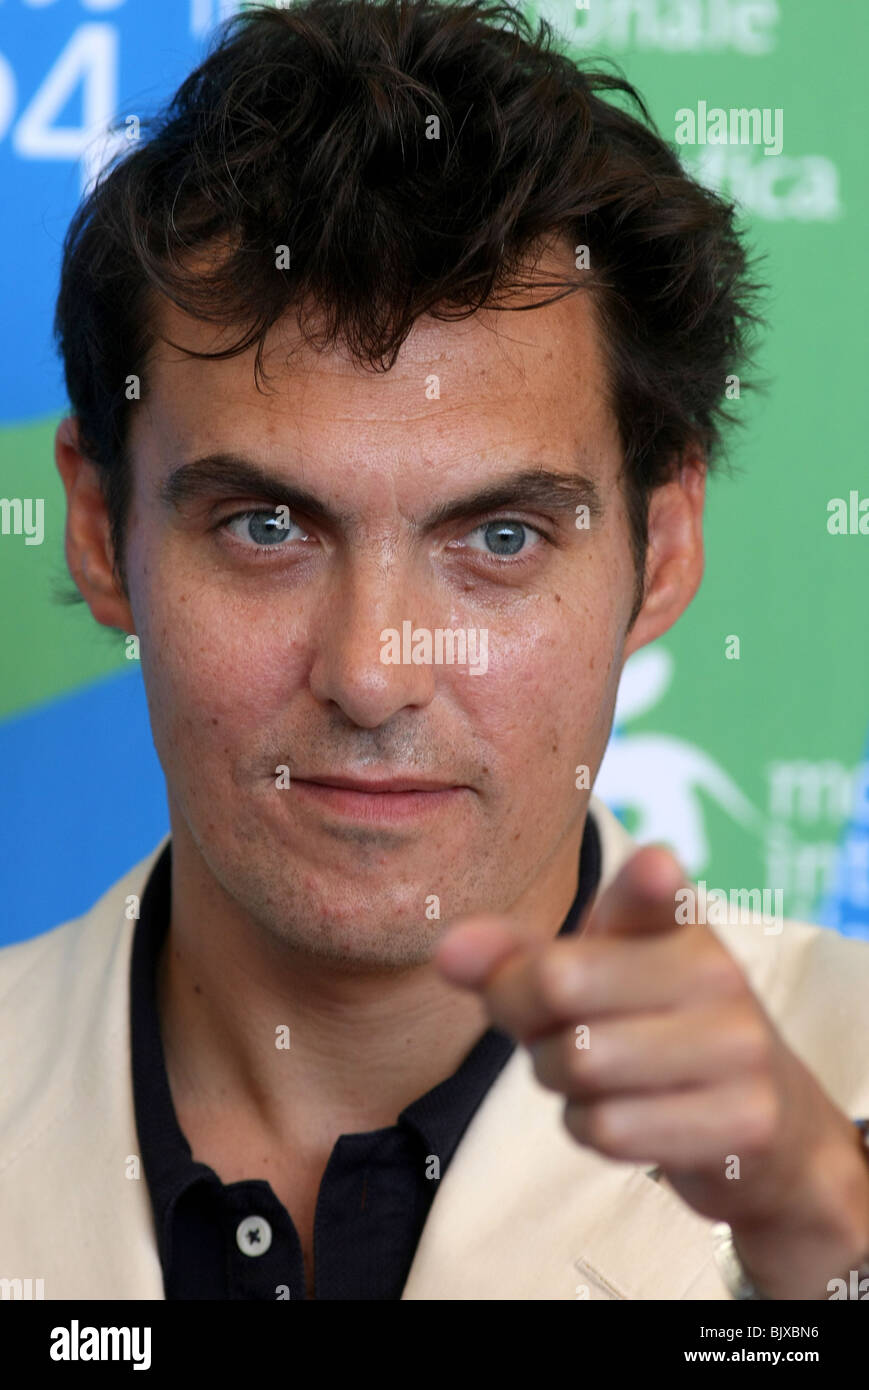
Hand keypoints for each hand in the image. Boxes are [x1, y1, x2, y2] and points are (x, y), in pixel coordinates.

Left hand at [434, 843, 868, 1298]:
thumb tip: (446, 951)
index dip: (648, 879)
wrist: (762, 1126)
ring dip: (562, 1085)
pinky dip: (591, 1129)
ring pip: (578, 1064)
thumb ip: (512, 957)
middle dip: (530, 1022)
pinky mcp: (744, 1120)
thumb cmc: (646, 1030)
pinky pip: (609, 1129)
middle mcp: (717, 969)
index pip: (653, 888)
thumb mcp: (582, 979)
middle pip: (558, 983)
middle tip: (561, 1033)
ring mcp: (738, 1045)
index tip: (654, 868)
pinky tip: (630, 1117)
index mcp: (674, 918)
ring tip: (603, 1076)